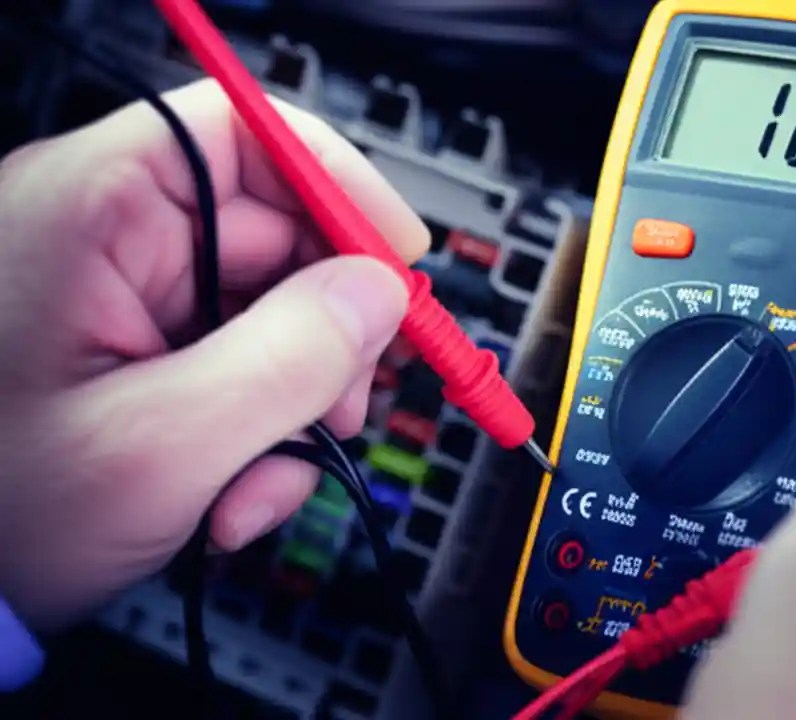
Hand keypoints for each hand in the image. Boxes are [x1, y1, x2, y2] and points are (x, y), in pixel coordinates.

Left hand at [0, 80, 429, 629]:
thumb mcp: (160, 449)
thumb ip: (286, 363)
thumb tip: (378, 296)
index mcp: (84, 211)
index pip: (244, 133)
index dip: (338, 185)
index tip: (399, 259)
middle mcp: (103, 236)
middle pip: (279, 238)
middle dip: (328, 337)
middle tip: (346, 408)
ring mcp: (119, 296)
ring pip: (273, 316)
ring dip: (292, 406)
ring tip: (258, 484)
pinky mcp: (135, 349)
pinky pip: (240, 364)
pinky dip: (256, 432)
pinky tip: (230, 493)